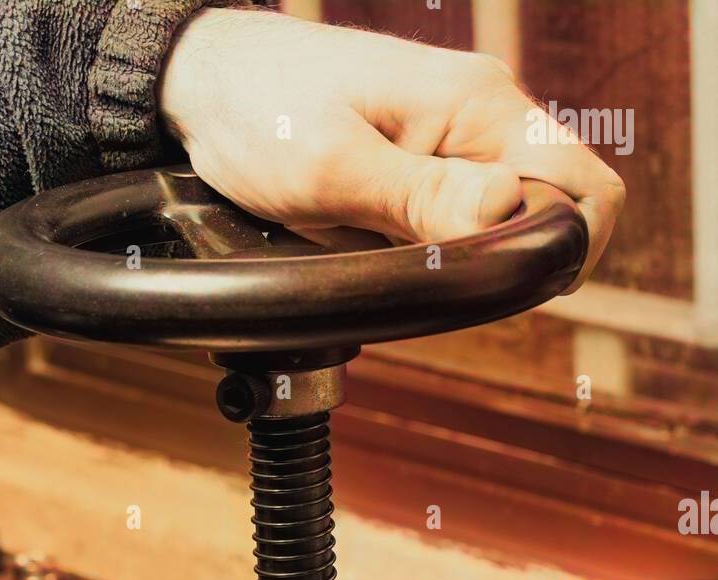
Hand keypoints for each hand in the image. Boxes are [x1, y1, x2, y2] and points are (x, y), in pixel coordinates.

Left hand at [160, 7, 624, 287]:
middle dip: (507, 263)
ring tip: (388, 252)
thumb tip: (509, 214)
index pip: (587, 187)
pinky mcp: (426, 169)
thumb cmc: (259, 112)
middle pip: (552, 213)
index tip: (501, 283)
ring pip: (504, 228)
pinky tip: (378, 245)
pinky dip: (430, 253)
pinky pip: (458, 226)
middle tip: (427, 274)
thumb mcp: (334, 169)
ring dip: (462, 262)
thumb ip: (424, 199)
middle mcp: (484, 121)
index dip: (565, 249)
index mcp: (481, 107)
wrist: (204, 83)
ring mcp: (457, 145)